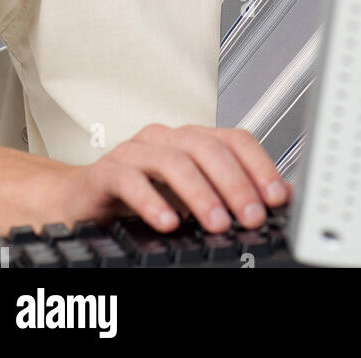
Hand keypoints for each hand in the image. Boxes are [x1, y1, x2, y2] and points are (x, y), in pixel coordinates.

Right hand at [44, 123, 291, 233]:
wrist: (79, 199)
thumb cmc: (138, 195)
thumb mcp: (190, 194)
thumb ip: (231, 191)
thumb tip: (281, 195)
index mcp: (191, 138)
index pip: (234, 139)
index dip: (259, 165)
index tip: (276, 196)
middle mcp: (166, 138)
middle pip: (208, 148)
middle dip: (235, 183)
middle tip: (250, 216)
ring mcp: (134, 151)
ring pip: (173, 161)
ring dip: (200, 194)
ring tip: (217, 222)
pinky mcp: (105, 172)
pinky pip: (130, 181)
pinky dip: (151, 201)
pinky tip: (167, 222)